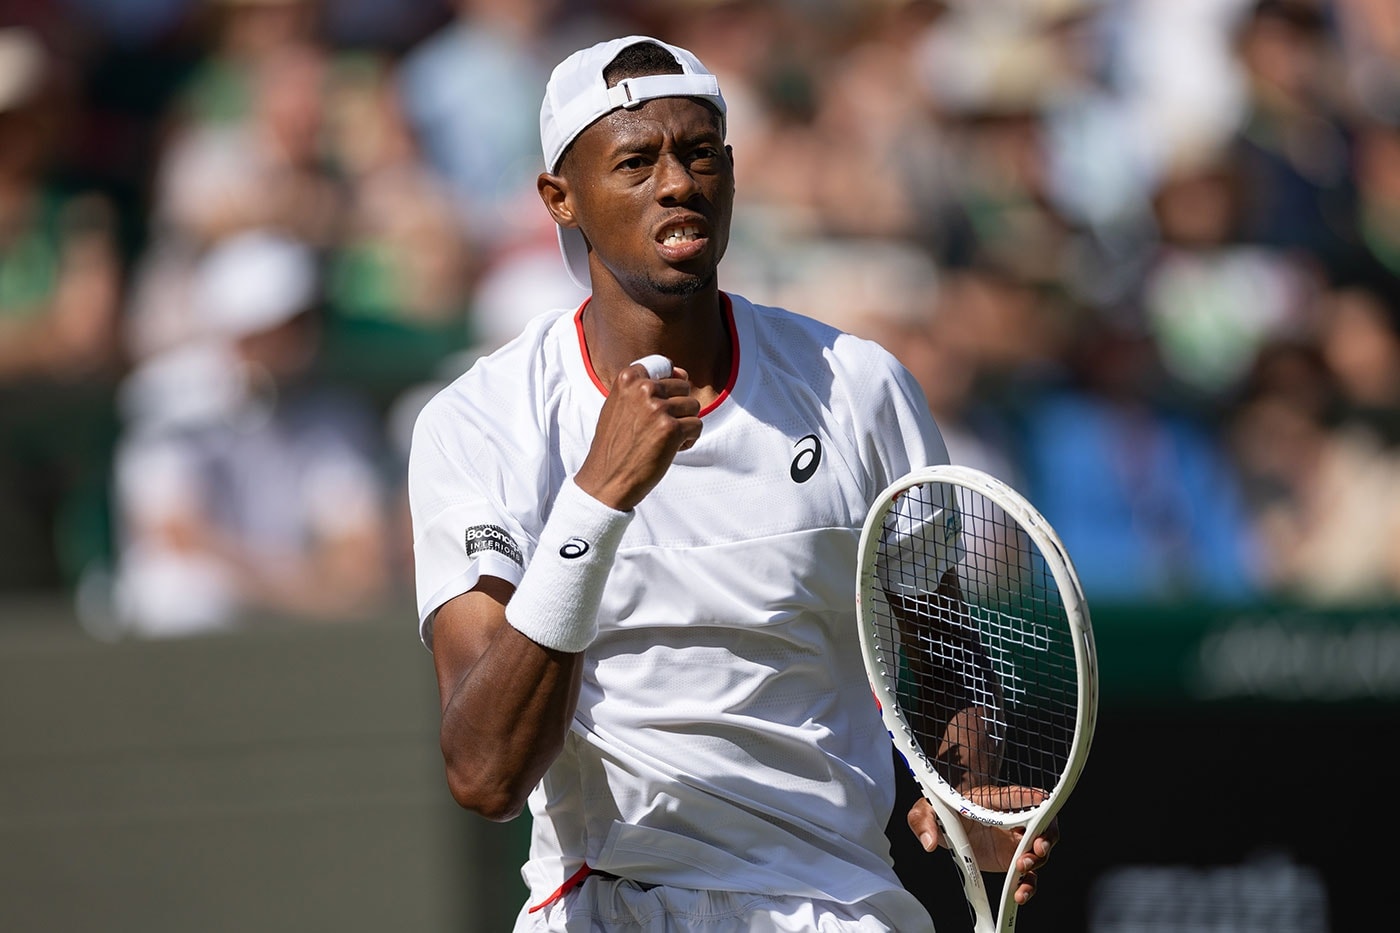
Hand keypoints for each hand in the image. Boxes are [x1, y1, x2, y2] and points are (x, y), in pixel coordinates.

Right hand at [575, 361, 702, 511]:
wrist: (606, 479)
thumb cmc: (616, 444)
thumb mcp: (620, 405)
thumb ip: (645, 386)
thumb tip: (683, 373)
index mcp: (628, 378)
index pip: (666, 366)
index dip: (668, 387)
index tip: (656, 407)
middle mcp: (643, 388)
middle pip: (684, 388)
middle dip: (679, 408)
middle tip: (659, 429)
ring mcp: (658, 408)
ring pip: (694, 407)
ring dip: (685, 425)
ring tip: (664, 440)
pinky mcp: (671, 429)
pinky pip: (697, 426)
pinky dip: (688, 440)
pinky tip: (669, 450)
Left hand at [906, 787, 1058, 905]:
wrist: (948, 821)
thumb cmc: (942, 809)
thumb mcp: (926, 809)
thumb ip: (923, 820)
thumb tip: (929, 842)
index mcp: (993, 801)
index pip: (1017, 795)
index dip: (1032, 796)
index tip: (1043, 800)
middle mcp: (1011, 819)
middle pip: (1043, 822)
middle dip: (1046, 835)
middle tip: (1036, 847)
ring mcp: (1014, 840)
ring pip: (1040, 850)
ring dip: (1038, 860)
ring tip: (1021, 868)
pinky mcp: (1011, 860)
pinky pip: (1027, 875)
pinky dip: (1028, 885)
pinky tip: (1018, 894)